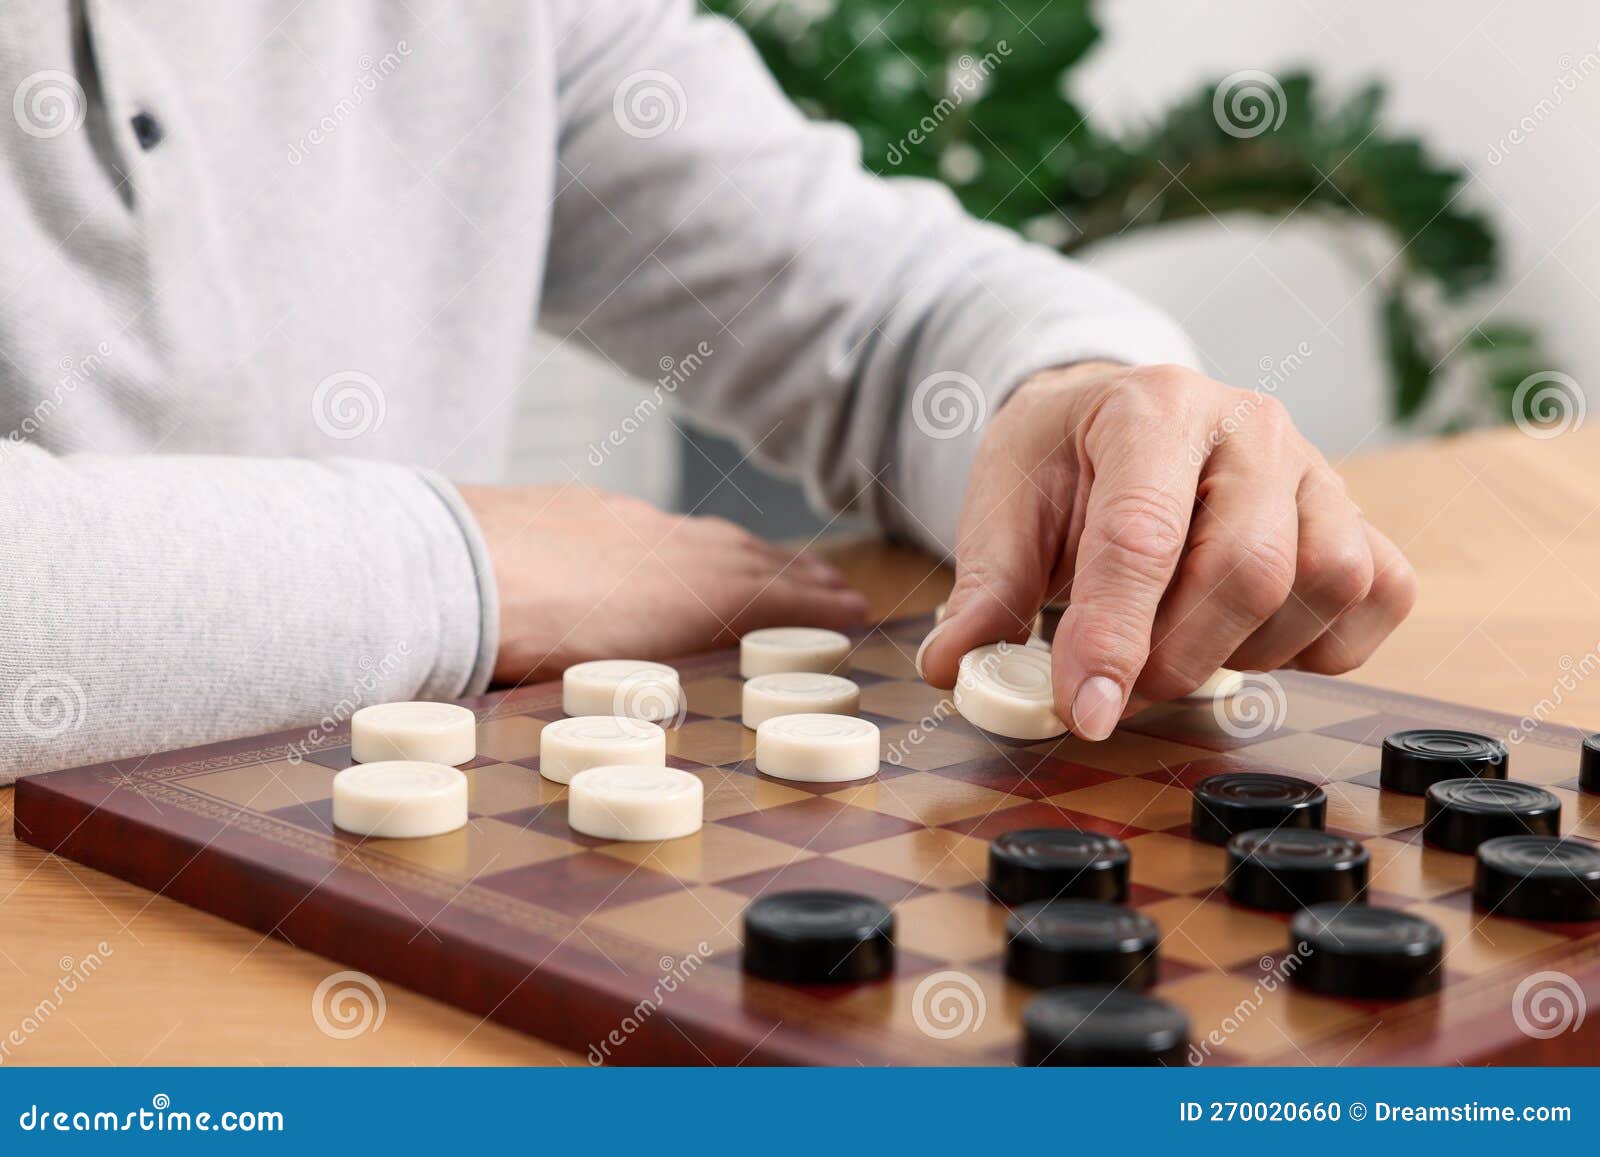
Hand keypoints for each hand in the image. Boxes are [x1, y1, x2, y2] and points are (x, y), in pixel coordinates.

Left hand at [461, 483, 867, 683]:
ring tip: (770, 564)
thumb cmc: (527, 643)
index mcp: (697, 595)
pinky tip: (669, 549)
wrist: (452, 570)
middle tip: (836, 586)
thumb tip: (672, 696)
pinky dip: (684, 540)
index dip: (823, 608)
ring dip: (750, 553)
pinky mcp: (583, 504)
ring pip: (710, 535)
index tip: (858, 611)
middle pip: (757, 558)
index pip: (779, 598)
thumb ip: (658, 678)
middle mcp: (677, 548)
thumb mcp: (612, 682)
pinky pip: (656, 523)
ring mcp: (630, 521)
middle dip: (803, 575)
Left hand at [918, 362, 1417, 738]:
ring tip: (1181, 641)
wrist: (1114, 417)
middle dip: (1175, 657)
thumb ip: (986, 589)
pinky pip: (1380, 594)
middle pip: (1248, 569)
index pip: (1142, 536)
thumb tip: (953, 666)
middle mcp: (1250, 426)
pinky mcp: (1357, 514)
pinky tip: (1249, 636)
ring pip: (1326, 585)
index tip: (1082, 710)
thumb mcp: (1003, 508)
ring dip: (1248, 649)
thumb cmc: (1061, 464)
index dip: (1112, 638)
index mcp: (1151, 408)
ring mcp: (1317, 468)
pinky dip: (1321, 643)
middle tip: (1119, 685)